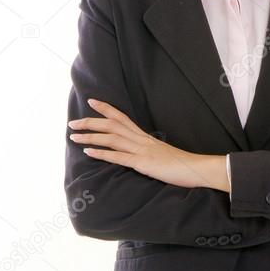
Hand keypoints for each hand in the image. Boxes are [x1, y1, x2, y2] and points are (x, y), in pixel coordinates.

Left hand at [68, 98, 206, 188]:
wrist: (197, 168)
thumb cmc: (181, 164)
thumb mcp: (161, 154)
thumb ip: (147, 151)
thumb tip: (136, 153)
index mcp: (145, 136)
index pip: (122, 117)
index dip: (106, 108)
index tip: (91, 101)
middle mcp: (141, 139)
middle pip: (111, 125)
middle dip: (90, 123)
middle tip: (72, 123)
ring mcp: (142, 150)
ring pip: (111, 139)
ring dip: (90, 137)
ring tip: (73, 137)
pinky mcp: (143, 163)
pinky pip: (119, 157)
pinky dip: (102, 153)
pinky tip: (89, 152)